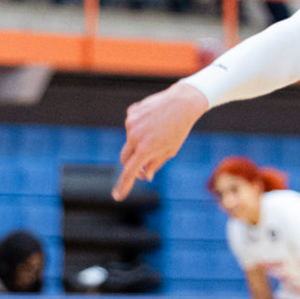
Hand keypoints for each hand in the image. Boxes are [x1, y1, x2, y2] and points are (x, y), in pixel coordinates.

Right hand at [115, 81, 207, 198]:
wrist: (182, 102)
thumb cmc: (179, 129)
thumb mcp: (170, 151)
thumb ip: (155, 164)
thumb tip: (145, 175)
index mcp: (145, 150)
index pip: (129, 172)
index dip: (123, 185)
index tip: (117, 196)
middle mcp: (134, 137)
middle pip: (125, 158)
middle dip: (132, 165)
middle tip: (143, 170)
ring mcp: (131, 123)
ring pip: (130, 141)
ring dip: (139, 143)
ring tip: (157, 134)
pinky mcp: (131, 113)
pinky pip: (132, 126)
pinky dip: (140, 128)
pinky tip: (153, 122)